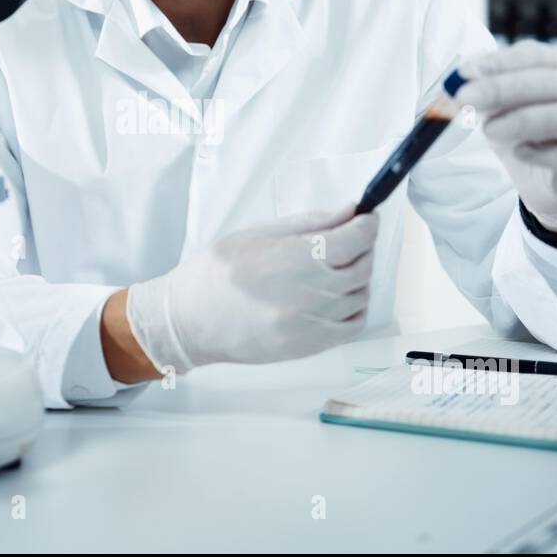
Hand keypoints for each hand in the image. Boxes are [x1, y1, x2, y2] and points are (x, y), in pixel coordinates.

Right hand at [123, 207, 378, 374]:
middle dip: (362, 247)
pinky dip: (354, 306)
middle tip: (347, 239)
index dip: (366, 224)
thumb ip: (310, 223)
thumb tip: (349, 211)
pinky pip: (354, 324)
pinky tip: (335, 296)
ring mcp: (313, 324)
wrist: (191, 321)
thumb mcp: (260, 233)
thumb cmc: (217, 273)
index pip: (356, 239)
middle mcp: (310, 294)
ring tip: (333, 268)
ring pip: (361, 295)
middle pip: (363, 266)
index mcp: (295, 259)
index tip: (364, 218)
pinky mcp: (312, 345)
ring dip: (357, 277)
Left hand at [453, 41, 556, 231]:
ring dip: (524, 120)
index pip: (531, 55)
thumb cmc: (527, 133)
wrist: (553, 180)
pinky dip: (542, 153)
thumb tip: (460, 80)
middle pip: (547, 82)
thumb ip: (486, 92)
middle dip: (501, 89)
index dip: (498, 62)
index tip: (464, 73)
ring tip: (489, 130)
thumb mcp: (501, 109)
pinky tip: (520, 153)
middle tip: (464, 99)